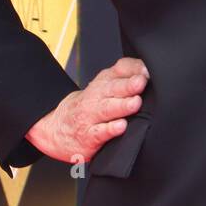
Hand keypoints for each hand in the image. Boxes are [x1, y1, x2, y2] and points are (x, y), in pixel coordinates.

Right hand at [25, 55, 149, 166]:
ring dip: (122, 106)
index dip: (133, 69)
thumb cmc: (89, 107)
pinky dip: (110, 129)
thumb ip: (125, 79)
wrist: (55, 128)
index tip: (147, 70)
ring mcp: (91, 116)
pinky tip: (120, 126)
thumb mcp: (103, 88)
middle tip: (141, 82)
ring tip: (135, 103)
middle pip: (113, 88)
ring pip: (107, 109)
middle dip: (128, 85)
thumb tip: (150, 72)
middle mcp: (96, 96)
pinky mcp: (88, 136)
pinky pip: (99, 132)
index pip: (119, 69)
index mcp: (104, 82)